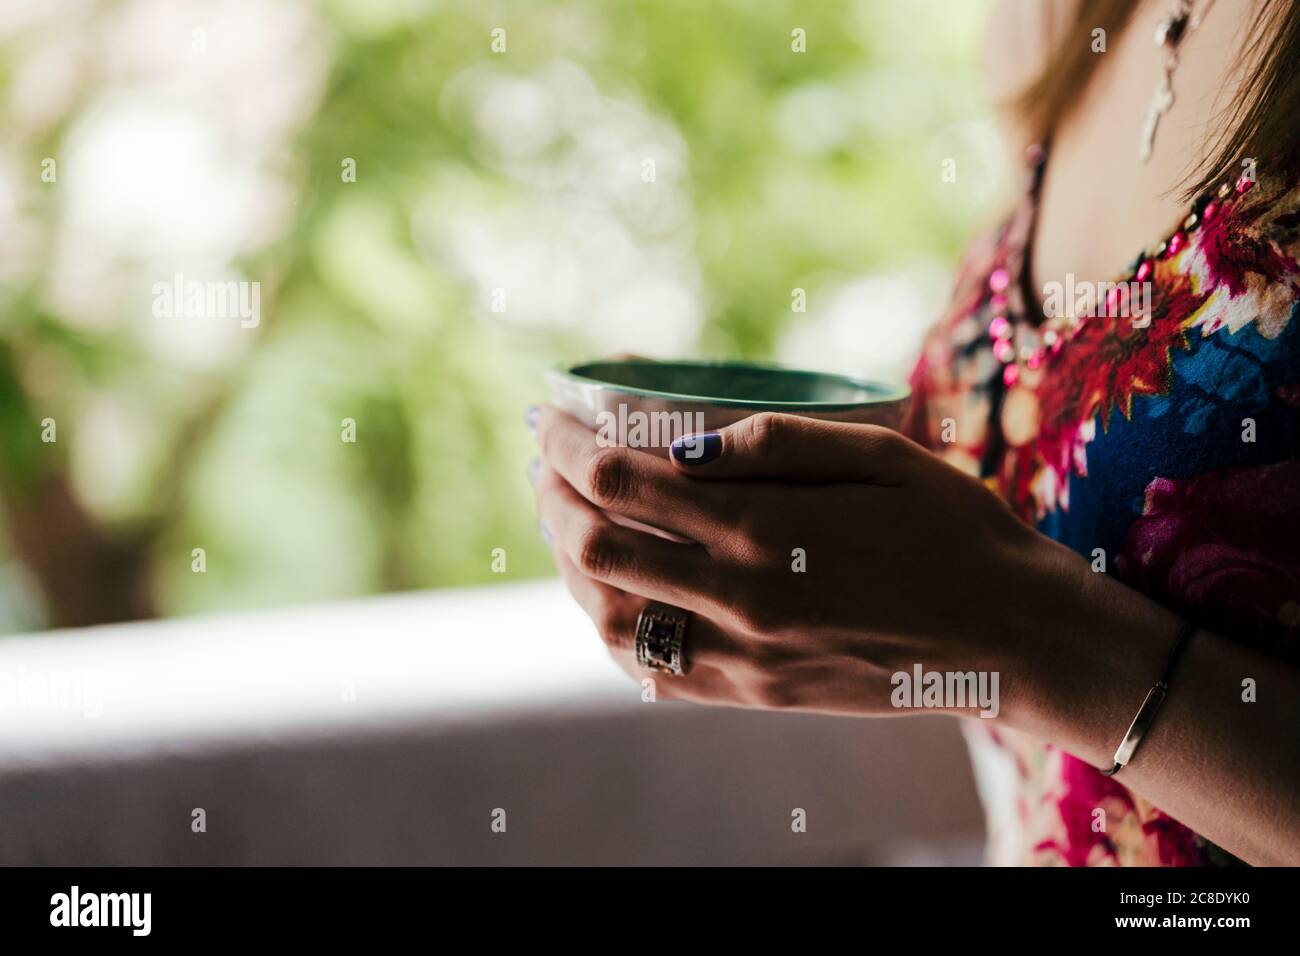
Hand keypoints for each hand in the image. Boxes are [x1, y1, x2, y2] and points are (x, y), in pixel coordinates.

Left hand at [531, 405, 1079, 717]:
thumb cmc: (955, 529)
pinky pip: (654, 673)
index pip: (620, 481)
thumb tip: (682, 443)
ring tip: (564, 525)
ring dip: (571, 567)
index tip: (548, 418)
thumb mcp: (880, 454)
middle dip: (552, 497)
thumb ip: (776, 443)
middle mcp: (740, 598)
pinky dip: (612, 632)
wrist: (1015, 636)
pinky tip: (610, 597)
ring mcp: (744, 658)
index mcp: (765, 527)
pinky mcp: (758, 697)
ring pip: (612, 618)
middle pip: (598, 547)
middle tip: (544, 464)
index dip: (566, 445)